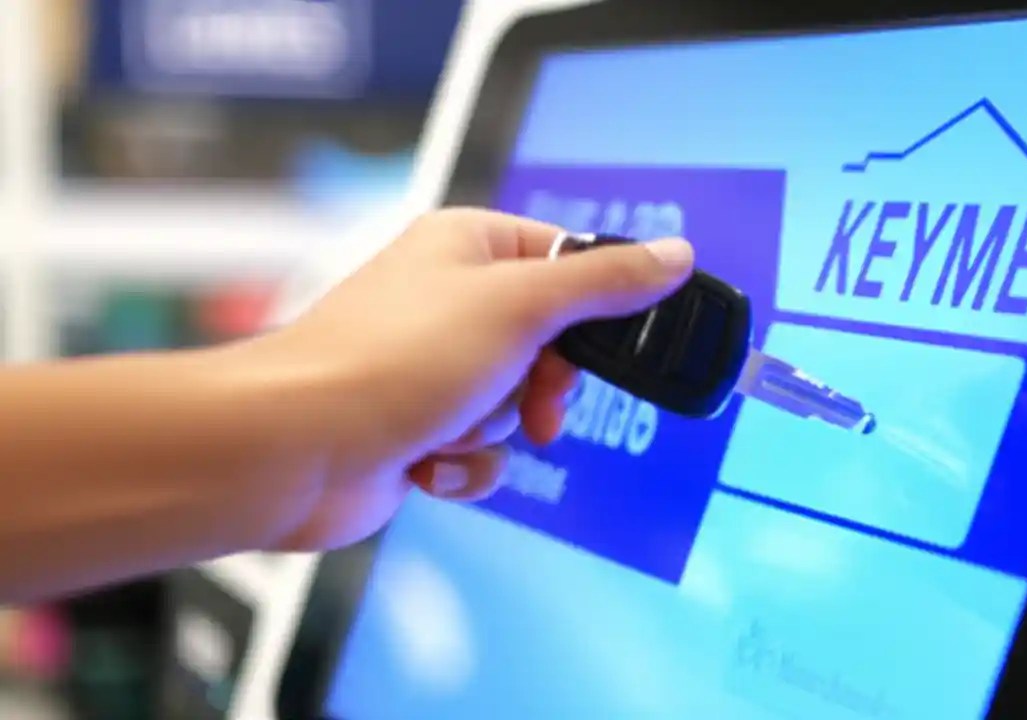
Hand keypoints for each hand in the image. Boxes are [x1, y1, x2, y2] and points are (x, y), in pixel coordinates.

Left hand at [245, 209, 693, 550]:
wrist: (296, 446)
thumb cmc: (393, 360)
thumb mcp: (523, 306)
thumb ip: (605, 282)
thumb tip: (674, 254)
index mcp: (468, 246)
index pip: (565, 260)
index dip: (591, 309)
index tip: (604, 344)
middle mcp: (447, 299)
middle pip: (549, 342)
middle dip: (541, 386)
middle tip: (532, 399)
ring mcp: (429, 367)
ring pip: (516, 403)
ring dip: (495, 428)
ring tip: (448, 427)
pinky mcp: (414, 427)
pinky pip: (478, 449)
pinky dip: (461, 465)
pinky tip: (423, 462)